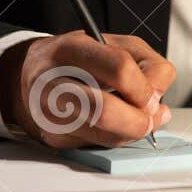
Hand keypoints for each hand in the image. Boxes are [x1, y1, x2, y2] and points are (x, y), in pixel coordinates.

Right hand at [0, 31, 175, 148]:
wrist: (33, 76)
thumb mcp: (118, 44)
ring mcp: (51, 114)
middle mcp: (54, 82)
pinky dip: (116, 137)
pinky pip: (99, 146)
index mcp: (70, 50)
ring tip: (137, 117)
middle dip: (141, 120)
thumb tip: (158, 103)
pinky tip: (115, 123)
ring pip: (107, 137)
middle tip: (151, 115)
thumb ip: (149, 65)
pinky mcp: (55, 138)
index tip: (152, 94)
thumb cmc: (79, 58)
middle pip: (107, 111)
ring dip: (133, 131)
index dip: (144, 87)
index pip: (120, 69)